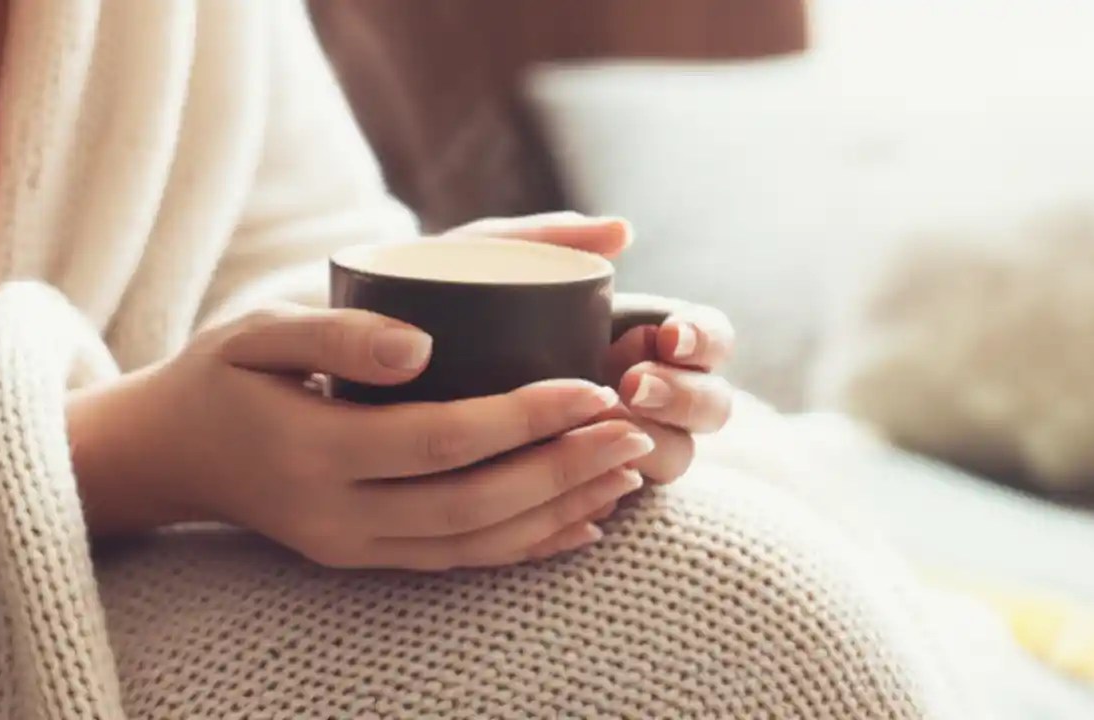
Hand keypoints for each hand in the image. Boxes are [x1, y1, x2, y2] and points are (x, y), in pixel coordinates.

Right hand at [68, 303, 653, 569]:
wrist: (170, 454)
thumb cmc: (221, 375)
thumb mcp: (257, 331)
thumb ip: (337, 334)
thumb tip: (421, 344)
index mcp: (311, 450)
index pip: (438, 440)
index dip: (520, 419)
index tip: (588, 387)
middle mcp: (334, 515)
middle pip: (472, 504)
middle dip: (562, 470)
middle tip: (632, 431)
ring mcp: (349, 548)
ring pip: (473, 545)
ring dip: (558, 511)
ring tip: (627, 472)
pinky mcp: (361, 559)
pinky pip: (455, 564)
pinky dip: (524, 549)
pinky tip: (580, 527)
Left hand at [450, 213, 735, 486]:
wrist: (383, 364)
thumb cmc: (444, 298)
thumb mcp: (483, 258)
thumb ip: (544, 237)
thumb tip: (623, 231)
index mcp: (639, 334)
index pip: (707, 337)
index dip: (705, 338)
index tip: (669, 336)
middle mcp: (642, 391)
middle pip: (710, 405)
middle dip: (687, 396)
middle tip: (633, 386)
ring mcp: (615, 442)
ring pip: (676, 456)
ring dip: (657, 444)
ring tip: (608, 428)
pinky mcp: (579, 489)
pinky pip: (615, 501)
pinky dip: (607, 494)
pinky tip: (583, 488)